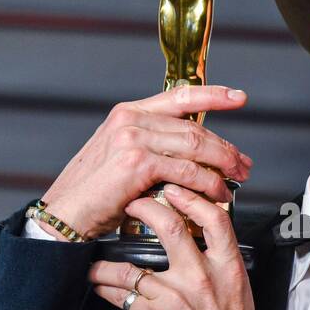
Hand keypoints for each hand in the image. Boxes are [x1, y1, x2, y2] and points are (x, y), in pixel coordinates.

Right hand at [41, 86, 252, 239]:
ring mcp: (133, 138)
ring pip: (196, 147)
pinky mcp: (137, 163)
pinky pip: (187, 171)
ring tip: (236, 182)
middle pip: (194, 127)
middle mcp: (131, 119)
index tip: (239, 98)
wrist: (66, 215)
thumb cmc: (94, 194)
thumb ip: (152, 147)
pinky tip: (217, 194)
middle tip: (243, 165)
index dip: (213, 94)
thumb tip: (191, 156)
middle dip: (225, 148)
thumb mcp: (121, 159)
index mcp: (128, 112)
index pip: (180, 95)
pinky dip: (208, 183)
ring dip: (223, 166)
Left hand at [88, 183, 267, 309]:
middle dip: (145, 207)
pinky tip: (99, 284)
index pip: (214, 218)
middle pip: (170, 225)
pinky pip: (120, 293)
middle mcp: (202, 277)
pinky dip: (104, 286)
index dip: (191, 197)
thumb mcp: (240, 294)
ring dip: (107, 260)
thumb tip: (205, 246)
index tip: (175, 189)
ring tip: (98, 257)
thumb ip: (222, 266)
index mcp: (228, 268)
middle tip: (132, 203)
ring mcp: (176, 295)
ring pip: (131, 264)